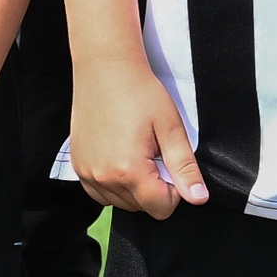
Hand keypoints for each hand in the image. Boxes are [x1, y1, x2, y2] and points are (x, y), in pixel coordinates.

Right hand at [69, 45, 204, 219]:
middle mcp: (104, 177)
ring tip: (136, 152)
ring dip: (134, 187)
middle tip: (153, 152)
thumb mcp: (171, 128)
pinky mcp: (78, 165)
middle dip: (154, 187)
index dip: (174, 190)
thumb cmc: (140, 92)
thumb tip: (199, 198)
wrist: (105, 68)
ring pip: (120, 202)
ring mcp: (87, 172)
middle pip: (141, 207)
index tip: (170, 163)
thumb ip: (184, 168)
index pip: (161, 208)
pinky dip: (113, 184)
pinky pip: (100, 193)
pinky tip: (120, 159)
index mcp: (129, 171)